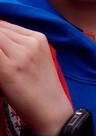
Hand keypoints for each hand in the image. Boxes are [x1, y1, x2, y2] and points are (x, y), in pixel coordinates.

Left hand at [0, 21, 73, 135]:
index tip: (2, 53)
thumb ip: (17, 44)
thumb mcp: (37, 58)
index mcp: (38, 37)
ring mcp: (19, 55)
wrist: (50, 109)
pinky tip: (2, 72)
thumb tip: (0, 36)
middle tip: (2, 60)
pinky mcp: (8, 68)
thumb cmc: (40, 86)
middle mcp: (30, 43)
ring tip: (4, 67)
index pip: (3, 25)